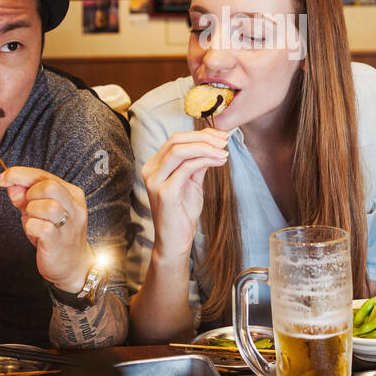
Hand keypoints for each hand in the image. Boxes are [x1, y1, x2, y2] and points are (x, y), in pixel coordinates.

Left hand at [0, 166, 93, 293]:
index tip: (2, 178)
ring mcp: (69, 224)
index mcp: (72, 194)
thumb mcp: (40, 211)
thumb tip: (10, 184)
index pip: (44, 175)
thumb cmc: (56, 235)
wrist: (72, 266)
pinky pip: (39, 227)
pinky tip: (35, 233)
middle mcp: (74, 207)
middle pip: (49, 186)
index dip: (19, 174)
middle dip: (30, 194)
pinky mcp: (59, 241)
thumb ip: (25, 196)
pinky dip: (30, 227)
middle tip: (27, 207)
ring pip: (47, 206)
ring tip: (33, 221)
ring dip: (31, 212)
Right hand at [141, 129, 229, 259]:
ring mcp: (155, 181)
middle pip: (176, 140)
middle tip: (225, 141)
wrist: (175, 240)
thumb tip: (213, 144)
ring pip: (180, 151)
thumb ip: (198, 163)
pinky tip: (219, 162)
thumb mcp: (192, 182)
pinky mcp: (165, 193)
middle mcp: (150, 170)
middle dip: (204, 137)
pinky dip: (205, 160)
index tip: (221, 136)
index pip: (176, 139)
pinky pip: (186, 168)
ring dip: (206, 148)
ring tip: (224, 152)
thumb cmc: (183, 212)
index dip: (200, 134)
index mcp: (155, 165)